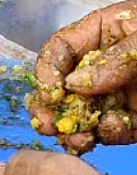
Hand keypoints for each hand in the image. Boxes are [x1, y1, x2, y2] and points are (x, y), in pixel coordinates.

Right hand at [29, 0, 136, 152]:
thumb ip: (114, 58)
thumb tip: (74, 85)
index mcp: (103, 33)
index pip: (58, 49)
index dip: (46, 71)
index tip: (49, 93)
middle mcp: (104, 65)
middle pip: (62, 87)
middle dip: (50, 108)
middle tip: (47, 126)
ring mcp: (119, 93)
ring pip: (83, 115)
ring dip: (73, 131)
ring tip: (76, 141)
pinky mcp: (135, 119)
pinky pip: (112, 131)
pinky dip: (107, 135)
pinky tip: (111, 129)